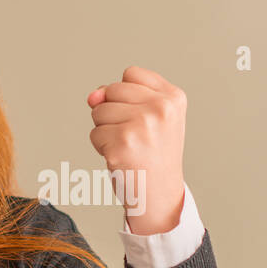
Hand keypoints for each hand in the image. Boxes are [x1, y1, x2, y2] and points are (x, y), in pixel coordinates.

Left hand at [87, 66, 186, 234]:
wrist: (159, 193)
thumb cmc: (152, 154)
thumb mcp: (151, 118)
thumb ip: (121, 97)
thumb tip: (93, 96)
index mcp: (173, 97)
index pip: (130, 74)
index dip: (125, 95)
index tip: (141, 116)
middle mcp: (161, 108)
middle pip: (111, 91)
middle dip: (113, 113)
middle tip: (134, 135)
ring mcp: (141, 125)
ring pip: (99, 111)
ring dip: (105, 130)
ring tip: (128, 146)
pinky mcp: (121, 143)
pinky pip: (94, 133)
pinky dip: (101, 147)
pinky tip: (121, 157)